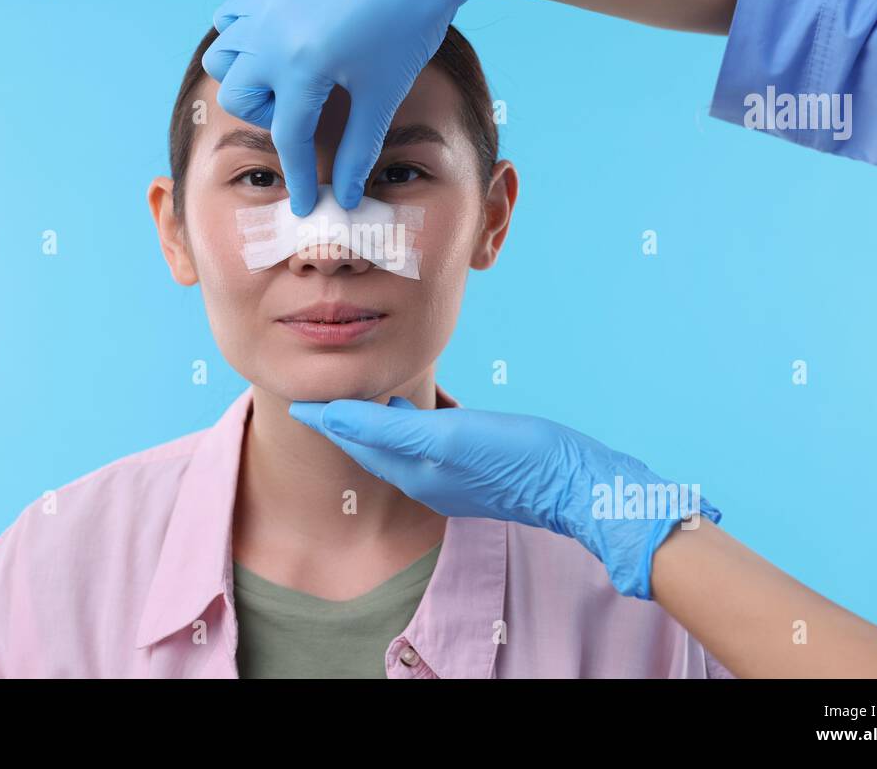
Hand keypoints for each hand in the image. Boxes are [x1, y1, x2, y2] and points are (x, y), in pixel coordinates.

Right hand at [203, 0, 558, 215]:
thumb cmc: (409, 25)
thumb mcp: (384, 93)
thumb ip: (358, 148)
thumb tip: (347, 197)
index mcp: (302, 65)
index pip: (287, 137)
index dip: (298, 177)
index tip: (305, 204)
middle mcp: (272, 32)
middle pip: (240, 97)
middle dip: (268, 117)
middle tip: (303, 114)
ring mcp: (265, 1)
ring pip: (223, 55)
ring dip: (246, 77)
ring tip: (286, 79)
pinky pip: (231, 16)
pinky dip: (242, 37)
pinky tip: (277, 44)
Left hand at [289, 396, 720, 599]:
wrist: (578, 483)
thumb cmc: (515, 457)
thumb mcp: (447, 437)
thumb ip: (388, 427)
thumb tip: (332, 415)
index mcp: (414, 473)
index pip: (356, 442)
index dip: (327, 419)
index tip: (297, 399)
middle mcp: (428, 480)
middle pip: (373, 446)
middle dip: (346, 422)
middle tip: (320, 392)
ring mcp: (454, 477)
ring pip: (399, 446)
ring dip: (377, 422)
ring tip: (361, 394)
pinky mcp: (478, 469)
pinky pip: (427, 445)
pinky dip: (409, 425)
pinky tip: (416, 408)